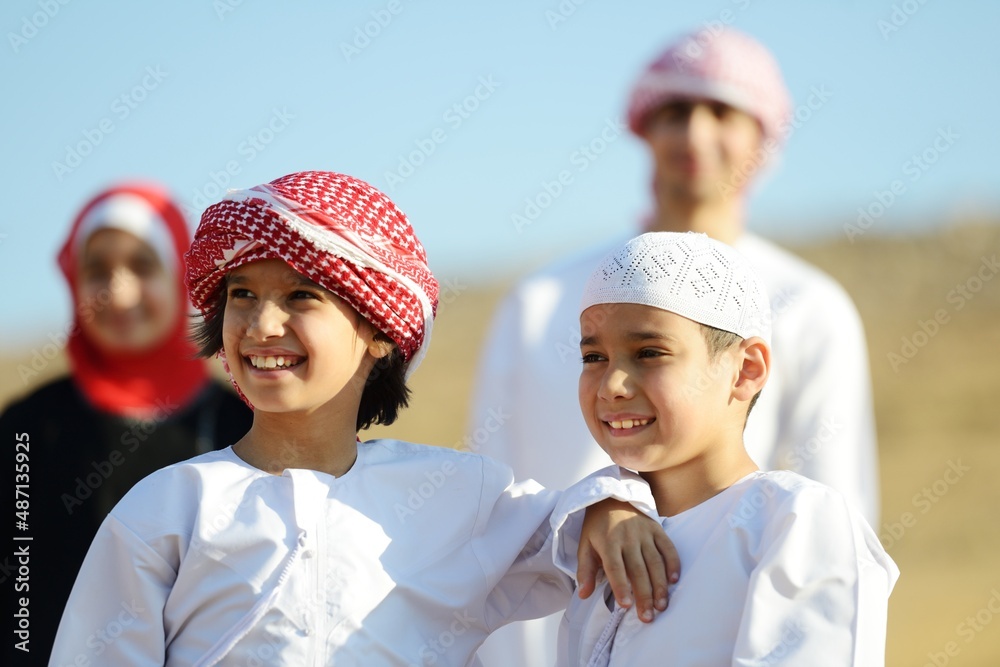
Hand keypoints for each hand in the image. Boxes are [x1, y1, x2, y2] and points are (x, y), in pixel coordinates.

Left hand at [577, 498, 678, 622]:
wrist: (612, 496)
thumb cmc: (597, 527)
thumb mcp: (585, 544)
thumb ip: (585, 570)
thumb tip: (583, 594)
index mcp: (608, 542)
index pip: (615, 567)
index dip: (620, 586)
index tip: (625, 605)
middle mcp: (628, 537)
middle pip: (638, 569)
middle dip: (644, 595)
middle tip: (647, 617)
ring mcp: (644, 533)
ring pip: (655, 562)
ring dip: (660, 585)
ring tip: (661, 606)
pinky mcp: (657, 529)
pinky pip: (668, 547)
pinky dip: (673, 563)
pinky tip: (674, 580)